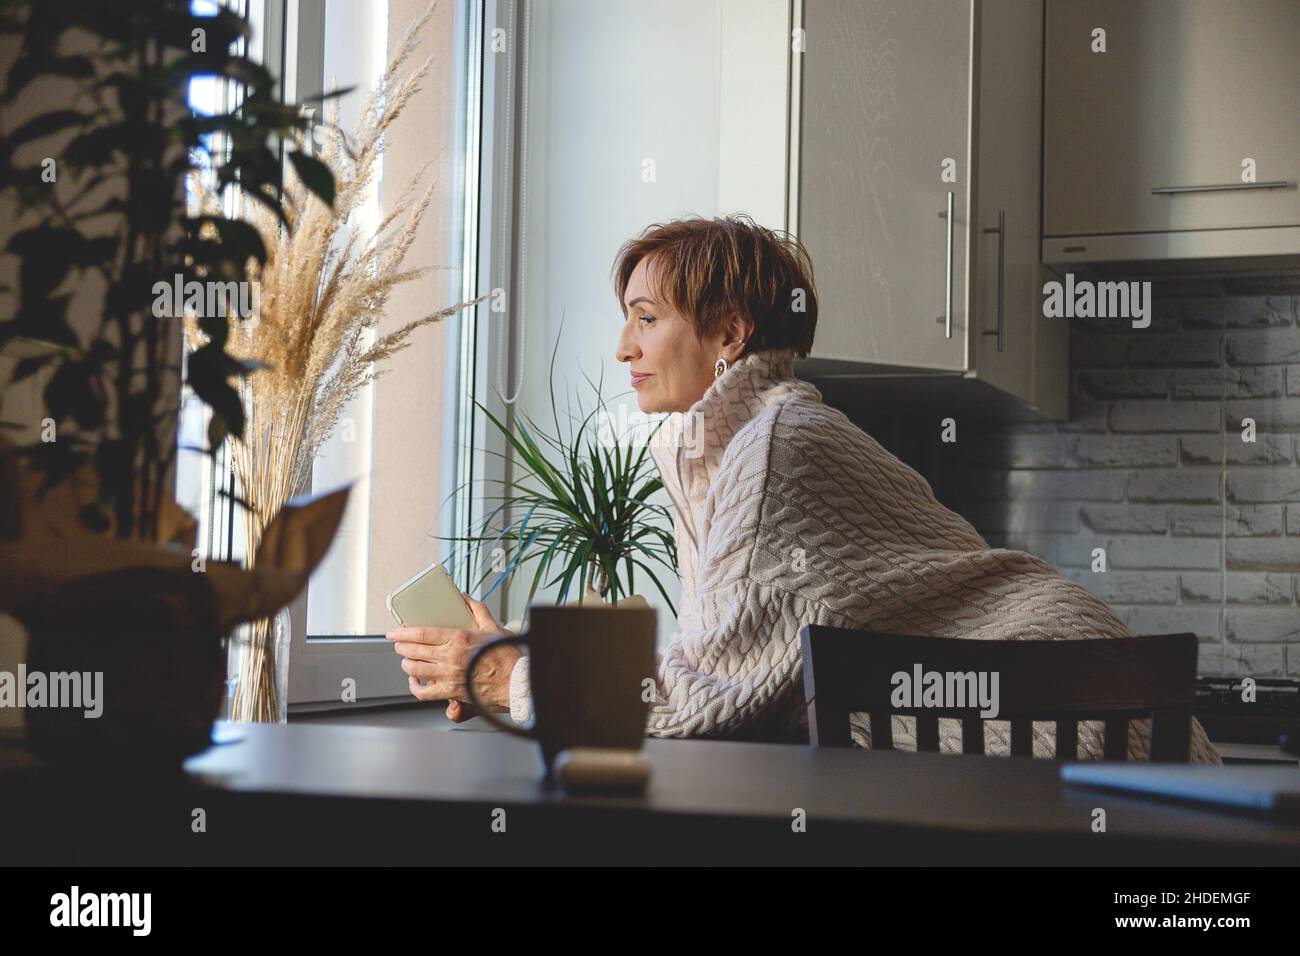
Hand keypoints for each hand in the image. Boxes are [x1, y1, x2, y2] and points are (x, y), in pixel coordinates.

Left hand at [386, 593, 520, 713]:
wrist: (516, 682)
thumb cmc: (507, 656)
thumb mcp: (493, 627)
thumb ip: (477, 609)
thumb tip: (464, 597)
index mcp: (458, 638)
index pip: (422, 633)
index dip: (403, 632)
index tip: (394, 633)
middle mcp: (450, 657)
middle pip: (414, 651)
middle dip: (401, 647)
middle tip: (399, 645)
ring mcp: (449, 676)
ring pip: (415, 669)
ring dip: (407, 663)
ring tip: (407, 660)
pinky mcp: (451, 692)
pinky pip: (423, 692)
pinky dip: (414, 687)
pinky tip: (415, 681)